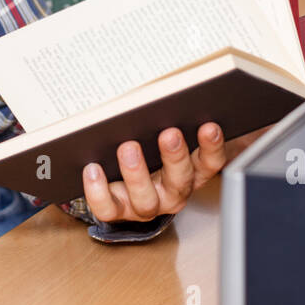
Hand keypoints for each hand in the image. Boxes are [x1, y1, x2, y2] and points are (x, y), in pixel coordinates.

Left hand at [81, 122, 270, 222]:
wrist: (123, 189)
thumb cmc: (149, 153)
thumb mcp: (163, 137)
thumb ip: (168, 120)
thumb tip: (160, 94)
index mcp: (190, 172)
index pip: (209, 162)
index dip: (212, 146)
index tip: (209, 126)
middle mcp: (172, 192)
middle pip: (180, 180)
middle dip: (175, 156)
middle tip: (169, 133)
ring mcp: (146, 205)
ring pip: (145, 199)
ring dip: (137, 173)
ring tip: (128, 147)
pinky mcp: (118, 211)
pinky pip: (108, 207)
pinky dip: (98, 190)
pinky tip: (93, 168)